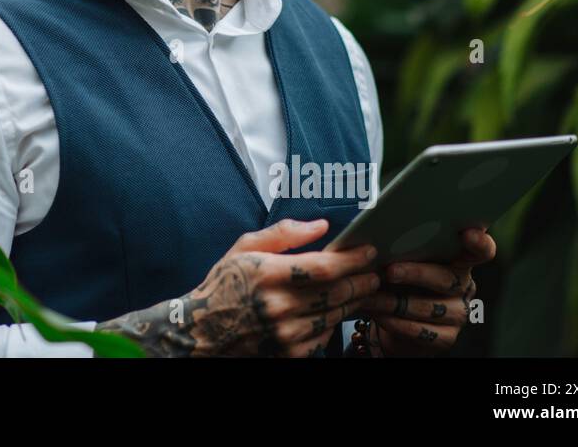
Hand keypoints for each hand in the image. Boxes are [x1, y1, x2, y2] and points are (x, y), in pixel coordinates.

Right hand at [97, 217, 380, 356]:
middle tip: (374, 271)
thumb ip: (284, 233)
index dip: (353, 259)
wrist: (204, 330)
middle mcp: (279, 305)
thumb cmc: (225, 283)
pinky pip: (325, 335)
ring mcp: (286, 332)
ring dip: (355, 300)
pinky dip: (336, 320)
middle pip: (338, 292)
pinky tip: (337, 308)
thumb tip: (321, 225)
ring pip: (336, 314)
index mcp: (268, 274)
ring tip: (362, 288)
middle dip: (363, 280)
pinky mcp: (290, 352)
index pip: (325, 267)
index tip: (369, 251)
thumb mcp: (244, 247)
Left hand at [358, 226, 495, 355]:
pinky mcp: (446, 337)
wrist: (393, 319)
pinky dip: (396, 322)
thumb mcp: (401, 259)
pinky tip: (378, 314)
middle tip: (390, 271)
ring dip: (395, 301)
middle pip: (447, 278)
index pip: (480, 251)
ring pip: (431, 307)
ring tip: (370, 294)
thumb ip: (402, 247)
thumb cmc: (398, 279)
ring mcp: (458, 313)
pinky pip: (422, 330)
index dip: (480, 243)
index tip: (468, 233)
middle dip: (416, 273)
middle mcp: (463, 286)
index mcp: (458, 260)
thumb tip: (381, 235)